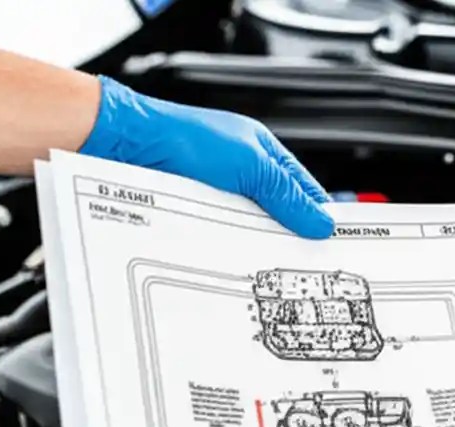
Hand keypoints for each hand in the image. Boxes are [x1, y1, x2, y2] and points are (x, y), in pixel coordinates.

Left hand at [78, 76, 334, 238]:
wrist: (126, 144)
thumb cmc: (183, 137)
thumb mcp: (250, 167)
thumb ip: (286, 196)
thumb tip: (320, 222)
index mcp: (262, 152)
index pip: (302, 188)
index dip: (317, 213)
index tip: (329, 241)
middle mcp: (239, 171)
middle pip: (274, 211)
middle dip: (285, 234)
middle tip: (300, 260)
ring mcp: (214, 191)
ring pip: (244, 227)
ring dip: (251, 242)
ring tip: (264, 262)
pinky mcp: (191, 210)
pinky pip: (217, 234)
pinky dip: (225, 245)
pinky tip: (229, 257)